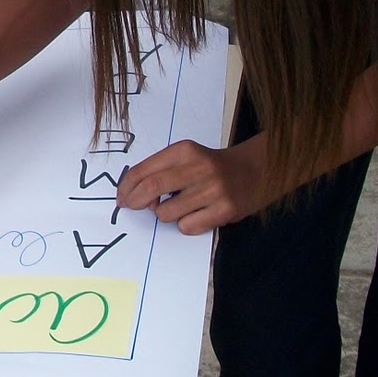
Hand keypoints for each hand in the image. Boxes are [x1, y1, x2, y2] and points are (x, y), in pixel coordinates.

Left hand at [117, 136, 271, 234]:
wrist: (256, 170)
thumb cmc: (212, 166)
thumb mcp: (187, 157)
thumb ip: (162, 170)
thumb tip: (135, 195)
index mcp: (185, 150)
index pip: (144, 170)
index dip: (126, 186)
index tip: (121, 196)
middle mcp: (199, 167)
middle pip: (151, 188)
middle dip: (135, 201)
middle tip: (130, 206)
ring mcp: (213, 190)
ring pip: (167, 213)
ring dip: (164, 214)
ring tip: (178, 207)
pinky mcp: (225, 210)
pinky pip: (187, 226)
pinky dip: (184, 224)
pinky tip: (196, 215)